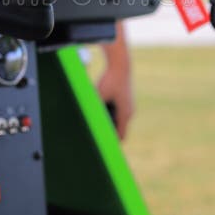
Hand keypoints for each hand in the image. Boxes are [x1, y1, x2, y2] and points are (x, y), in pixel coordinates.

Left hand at [98, 22, 133, 139]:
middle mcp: (129, 111)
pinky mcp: (124, 100)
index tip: (102, 149)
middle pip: (119, 129)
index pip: (120, 136)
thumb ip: (94, 109)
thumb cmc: (109, 80)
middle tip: (96, 140)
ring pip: (117, 120)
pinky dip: (110, 114)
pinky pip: (117, 112)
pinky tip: (100, 111)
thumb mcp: (99, 96)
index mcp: (125, 114)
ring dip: (109, 123)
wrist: (120, 64)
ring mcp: (128, 105)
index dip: (111, 143)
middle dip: (108, 133)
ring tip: (96, 126)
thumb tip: (86, 119)